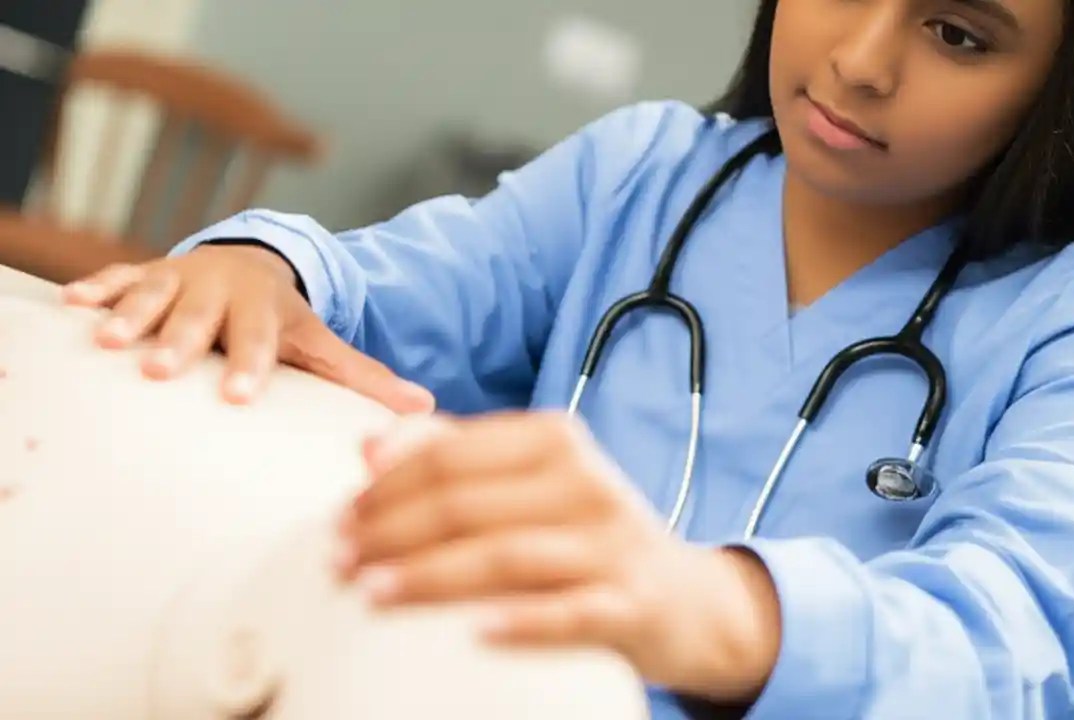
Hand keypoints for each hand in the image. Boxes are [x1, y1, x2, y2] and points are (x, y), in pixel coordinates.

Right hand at [61, 245, 433, 412]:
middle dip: (180, 340)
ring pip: (153, 294)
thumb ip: (365, 378)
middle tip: (159, 369)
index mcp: (267, 312)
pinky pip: (116, 277)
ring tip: (105, 339)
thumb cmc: (284, 321)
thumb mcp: (322, 343)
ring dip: (129, 314)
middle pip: (200, 318)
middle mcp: (221, 292)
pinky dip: (95, 289)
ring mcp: (180, 279)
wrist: (250, 263)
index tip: (241, 395)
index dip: (250, 365)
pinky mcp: (144, 274)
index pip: (260, 341)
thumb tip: (426, 408)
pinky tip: (70, 304)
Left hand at [336, 412, 781, 703]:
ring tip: (370, 592)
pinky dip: (522, 620)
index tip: (339, 519)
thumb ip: (456, 456)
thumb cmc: (586, 536)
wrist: (685, 598)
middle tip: (337, 561)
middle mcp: (585, 481)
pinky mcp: (631, 601)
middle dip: (390, 531)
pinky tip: (473, 633)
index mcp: (555, 440)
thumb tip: (369, 446)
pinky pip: (570, 612)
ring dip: (429, 575)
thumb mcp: (532, 482)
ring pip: (506, 554)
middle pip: (467, 502)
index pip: (450, 454)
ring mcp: (611, 542)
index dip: (386, 486)